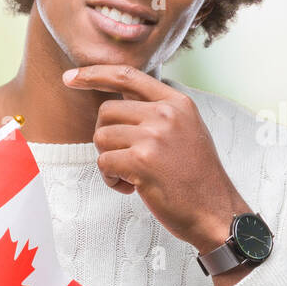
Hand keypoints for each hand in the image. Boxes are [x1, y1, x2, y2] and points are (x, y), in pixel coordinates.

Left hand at [63, 64, 250, 251]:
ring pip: (101, 137)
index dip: (94, 73)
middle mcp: (166, 114)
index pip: (127, 75)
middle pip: (107, 111)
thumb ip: (158, 112)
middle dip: (107, 138)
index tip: (71, 77)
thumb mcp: (187, 131)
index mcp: (177, 103)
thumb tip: (120, 98)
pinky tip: (132, 188)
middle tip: (127, 160)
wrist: (216, 212)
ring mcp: (154, 136)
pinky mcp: (141, 161)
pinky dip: (111, 180)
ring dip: (109, 161)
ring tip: (132, 176)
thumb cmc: (197, 177)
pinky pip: (103, 162)